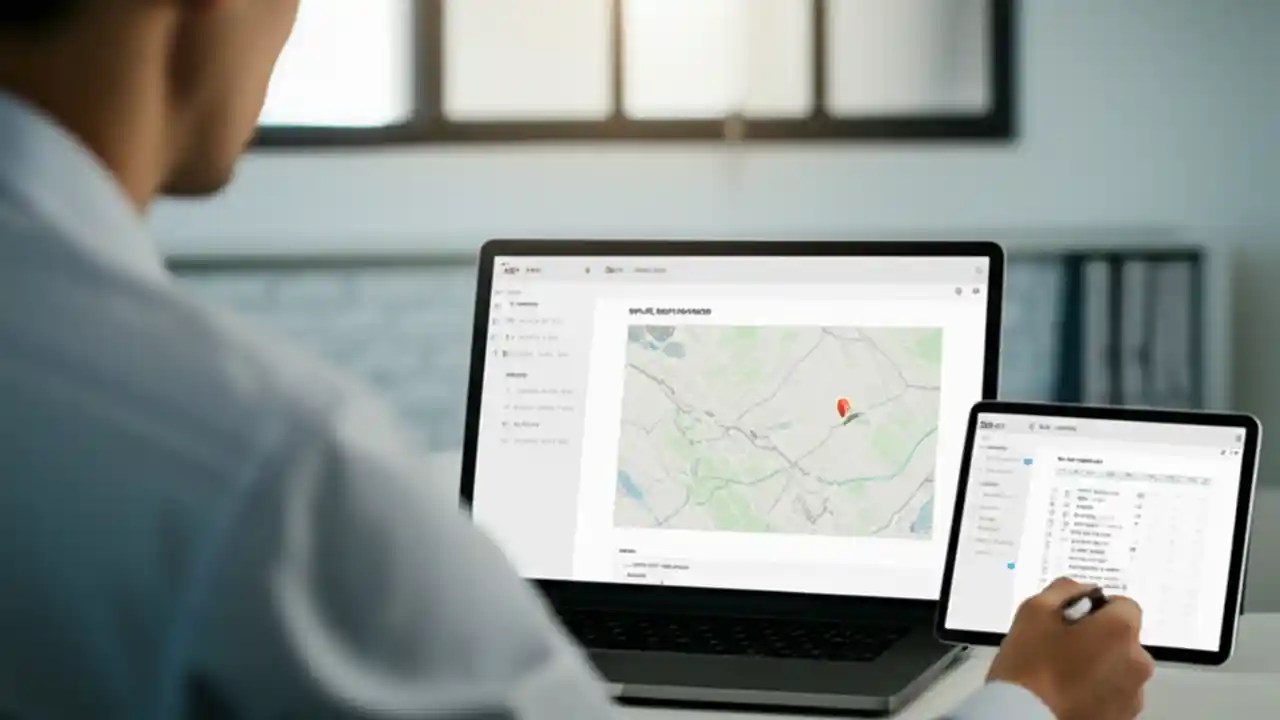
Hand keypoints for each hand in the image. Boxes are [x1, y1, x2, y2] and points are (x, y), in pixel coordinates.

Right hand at [987, 577, 1154, 719]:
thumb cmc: (1030, 663)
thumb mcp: (1034, 611)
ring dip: (1100, 665)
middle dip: (1099, 638)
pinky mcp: (1123, 718)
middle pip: (1123, 639)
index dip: (1097, 608)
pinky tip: (1070, 694)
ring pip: (1119, 668)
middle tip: (1062, 647)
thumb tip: (1082, 591)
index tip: (1070, 620)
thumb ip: (1063, 590)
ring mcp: (1133, 694)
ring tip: (1063, 675)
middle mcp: (1137, 661)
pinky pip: (1114, 694)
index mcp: (1120, 630)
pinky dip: (1098, 690)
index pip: (1124, 605)